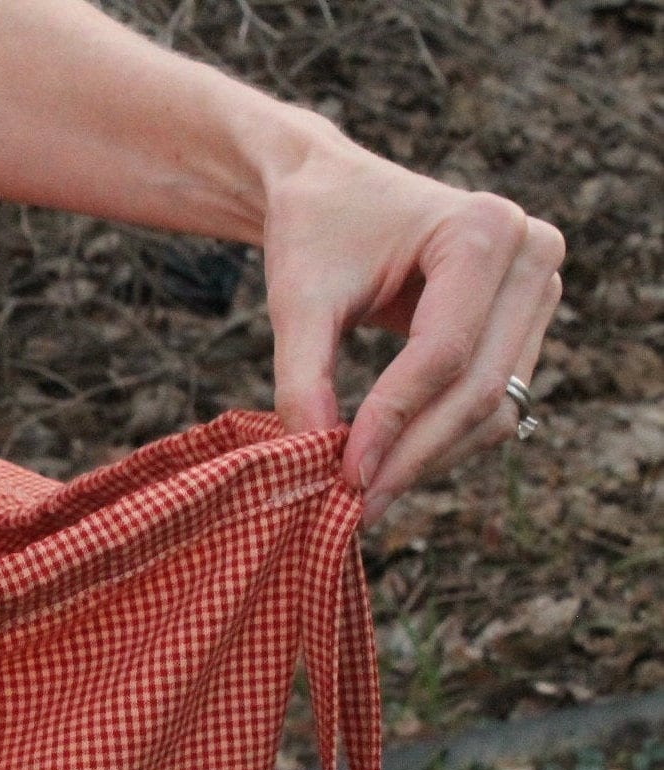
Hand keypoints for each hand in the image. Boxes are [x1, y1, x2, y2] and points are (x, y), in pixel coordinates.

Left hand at [263, 133, 565, 525]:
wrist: (333, 195)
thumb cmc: (316, 235)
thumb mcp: (298, 301)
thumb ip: (302, 377)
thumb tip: (311, 457)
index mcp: (482, 229)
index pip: (443, 352)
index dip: (393, 421)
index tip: (344, 475)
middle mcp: (531, 255)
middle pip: (479, 388)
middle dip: (414, 455)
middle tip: (355, 507)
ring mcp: (538, 292)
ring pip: (494, 408)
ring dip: (430, 460)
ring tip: (366, 497)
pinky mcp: (525, 327)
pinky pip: (492, 405)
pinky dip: (441, 444)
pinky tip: (389, 467)